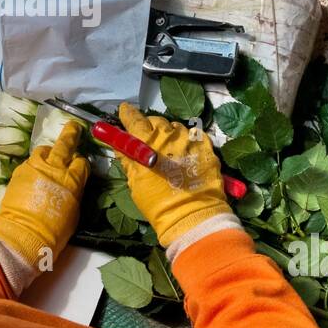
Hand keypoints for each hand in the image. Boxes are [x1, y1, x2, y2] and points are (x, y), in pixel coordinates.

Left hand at [0, 119, 89, 270]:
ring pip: (44, 149)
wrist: (24, 235)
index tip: (80, 164)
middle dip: (71, 134)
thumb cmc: (54, 231)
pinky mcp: (20, 171)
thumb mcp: (73, 212)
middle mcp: (55, 168)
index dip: (82, 162)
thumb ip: (75, 192)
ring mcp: (35, 167)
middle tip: (74, 127)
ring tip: (48, 157)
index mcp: (72, 180)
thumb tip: (73, 186)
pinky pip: (30, 162)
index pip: (82, 162)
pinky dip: (34, 165)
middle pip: (65, 144)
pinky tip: (34, 174)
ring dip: (48, 152)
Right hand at [116, 103, 230, 246]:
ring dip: (169, 134)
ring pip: (175, 127)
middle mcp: (169, 135)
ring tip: (169, 150)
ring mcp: (190, 139)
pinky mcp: (206, 147)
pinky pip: (194, 136)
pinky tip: (186, 154)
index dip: (127, 115)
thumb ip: (128, 160)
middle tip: (147, 139)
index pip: (134, 119)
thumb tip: (120, 146)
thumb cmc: (158, 203)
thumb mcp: (136, 183)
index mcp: (147, 142)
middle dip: (149, 126)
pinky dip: (187, 141)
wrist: (192, 216)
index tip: (124, 112)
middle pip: (156, 121)